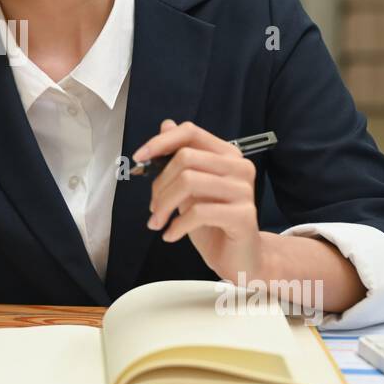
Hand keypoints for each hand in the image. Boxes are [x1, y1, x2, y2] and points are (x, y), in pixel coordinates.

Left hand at [135, 119, 261, 282]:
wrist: (240, 258)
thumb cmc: (213, 223)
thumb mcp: (191, 189)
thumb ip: (181, 158)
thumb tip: (166, 125)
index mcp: (227, 156)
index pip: (191, 132)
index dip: (161, 142)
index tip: (139, 157)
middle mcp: (239, 167)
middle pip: (185, 158)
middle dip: (159, 184)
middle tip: (154, 207)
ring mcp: (244, 190)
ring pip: (189, 182)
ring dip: (164, 205)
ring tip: (158, 222)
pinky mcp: (243, 215)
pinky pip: (199, 212)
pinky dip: (177, 225)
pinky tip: (171, 235)